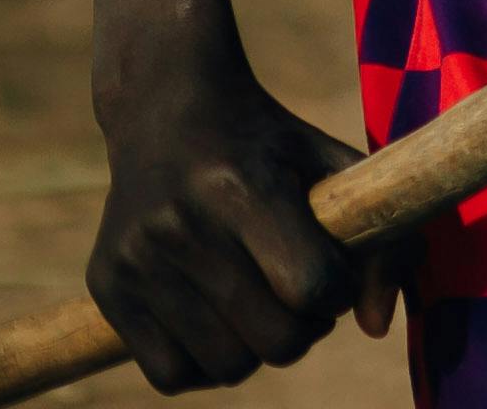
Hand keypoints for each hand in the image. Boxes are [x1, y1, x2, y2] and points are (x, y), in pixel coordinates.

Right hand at [87, 61, 376, 388]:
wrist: (166, 112)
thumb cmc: (268, 145)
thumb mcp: (334, 166)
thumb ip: (380, 242)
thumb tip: (377, 327)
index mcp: (244, 188)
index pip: (313, 285)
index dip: (339, 293)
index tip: (334, 273)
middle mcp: (181, 226)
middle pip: (275, 339)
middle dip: (307, 329)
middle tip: (303, 297)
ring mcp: (137, 260)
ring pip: (227, 366)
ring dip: (260, 351)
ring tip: (264, 308)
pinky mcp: (106, 287)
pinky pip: (170, 375)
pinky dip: (207, 368)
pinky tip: (222, 327)